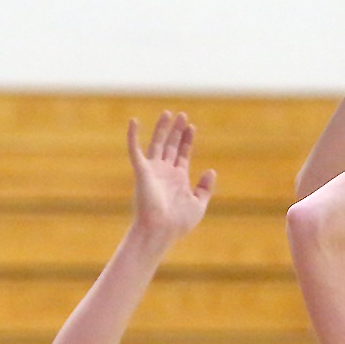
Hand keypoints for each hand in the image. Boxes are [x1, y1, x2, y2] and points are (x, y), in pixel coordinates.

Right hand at [127, 113, 215, 245]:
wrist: (161, 230)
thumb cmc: (179, 223)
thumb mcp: (199, 204)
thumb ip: (205, 188)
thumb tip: (211, 170)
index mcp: (178, 179)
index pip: (182, 154)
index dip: (187, 140)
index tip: (192, 127)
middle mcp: (165, 172)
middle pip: (171, 146)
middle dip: (177, 131)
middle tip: (182, 115)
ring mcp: (153, 171)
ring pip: (157, 143)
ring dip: (162, 128)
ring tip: (168, 113)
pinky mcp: (142, 171)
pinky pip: (135, 150)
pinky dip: (133, 135)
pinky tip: (134, 121)